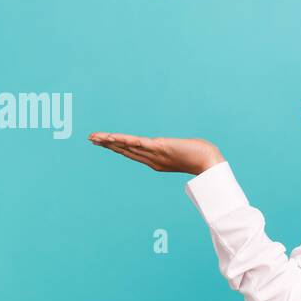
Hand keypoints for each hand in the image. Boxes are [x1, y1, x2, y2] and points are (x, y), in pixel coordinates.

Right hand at [89, 132, 223, 175]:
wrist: (209, 162)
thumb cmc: (201, 156)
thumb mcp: (184, 151)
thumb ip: (177, 150)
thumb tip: (179, 147)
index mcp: (156, 160)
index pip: (132, 152)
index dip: (117, 147)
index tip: (104, 142)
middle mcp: (152, 159)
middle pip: (125, 150)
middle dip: (108, 144)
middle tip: (91, 139)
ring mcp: (154, 154)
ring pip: (127, 147)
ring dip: (109, 142)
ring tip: (94, 138)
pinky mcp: (158, 148)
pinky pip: (136, 143)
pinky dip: (122, 140)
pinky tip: (110, 137)